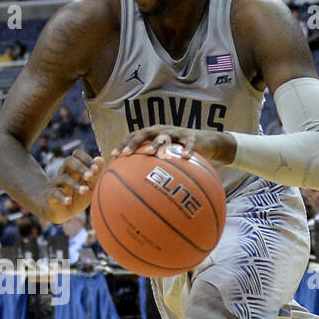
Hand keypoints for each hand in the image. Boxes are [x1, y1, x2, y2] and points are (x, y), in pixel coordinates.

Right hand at [42, 148, 102, 222]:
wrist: (59, 211)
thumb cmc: (77, 197)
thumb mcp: (90, 187)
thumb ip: (96, 175)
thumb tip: (100, 159)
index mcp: (75, 169)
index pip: (77, 154)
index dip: (86, 159)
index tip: (96, 169)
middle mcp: (64, 173)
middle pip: (68, 161)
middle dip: (80, 167)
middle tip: (90, 177)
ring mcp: (56, 183)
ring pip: (63, 178)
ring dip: (75, 184)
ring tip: (85, 191)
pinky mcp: (50, 195)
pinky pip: (54, 193)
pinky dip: (62, 197)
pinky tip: (69, 201)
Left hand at [110, 127, 235, 166]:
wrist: (204, 142)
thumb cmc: (178, 153)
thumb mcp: (164, 158)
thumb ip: (150, 167)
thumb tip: (133, 187)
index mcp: (152, 134)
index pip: (133, 136)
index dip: (123, 144)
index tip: (113, 156)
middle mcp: (162, 130)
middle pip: (145, 133)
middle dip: (134, 143)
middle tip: (126, 154)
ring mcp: (177, 132)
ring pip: (165, 136)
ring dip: (157, 143)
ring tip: (150, 153)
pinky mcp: (192, 137)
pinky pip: (190, 143)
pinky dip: (188, 150)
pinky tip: (186, 158)